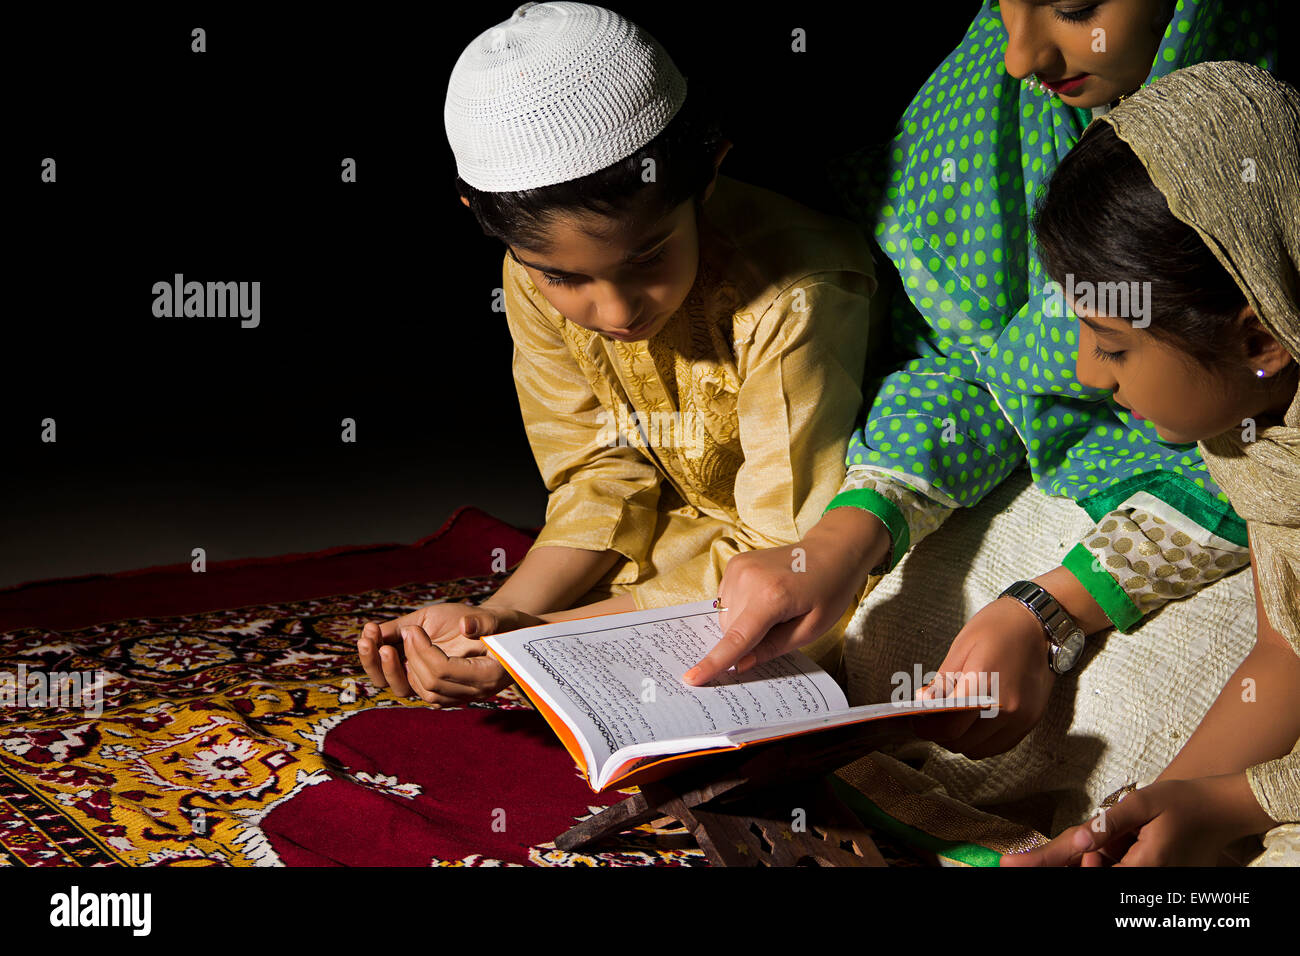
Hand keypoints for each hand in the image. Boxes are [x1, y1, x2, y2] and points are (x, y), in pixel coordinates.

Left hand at [356, 602, 542, 700]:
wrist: (499, 633)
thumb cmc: (499, 624)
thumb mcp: (496, 618)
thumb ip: (484, 622)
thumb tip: (464, 626)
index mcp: (484, 677)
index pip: (443, 674)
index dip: (423, 652)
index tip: (414, 628)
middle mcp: (464, 691)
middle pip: (424, 684)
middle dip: (407, 656)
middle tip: (404, 629)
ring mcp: (445, 692)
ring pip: (406, 689)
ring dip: (382, 666)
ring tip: (367, 639)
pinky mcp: (430, 685)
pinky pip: (402, 682)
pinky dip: (382, 664)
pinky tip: (371, 638)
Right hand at [683, 507, 889, 685]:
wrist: (832, 551)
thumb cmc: (828, 590)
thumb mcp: (811, 628)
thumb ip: (774, 648)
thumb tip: (741, 665)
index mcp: (771, 596)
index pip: (737, 638)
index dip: (714, 663)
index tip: (692, 679)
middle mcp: (748, 579)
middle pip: (730, 630)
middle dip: (748, 638)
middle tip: (781, 623)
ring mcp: (738, 567)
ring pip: (726, 617)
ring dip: (744, 622)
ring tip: (775, 606)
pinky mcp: (734, 563)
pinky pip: (727, 601)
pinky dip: (742, 607)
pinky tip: (764, 596)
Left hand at [910, 595, 1055, 758]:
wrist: (1038, 625)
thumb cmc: (999, 628)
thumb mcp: (961, 648)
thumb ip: (942, 682)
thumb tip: (923, 703)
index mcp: (984, 683)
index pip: (949, 727)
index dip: (926, 729)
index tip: (917, 722)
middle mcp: (1007, 707)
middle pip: (962, 742)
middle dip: (940, 735)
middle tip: (931, 720)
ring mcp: (1021, 718)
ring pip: (979, 749)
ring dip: (960, 740)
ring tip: (952, 721)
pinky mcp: (1030, 722)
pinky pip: (998, 746)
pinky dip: (981, 740)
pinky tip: (973, 723)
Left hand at [1000, 776, 1262, 866]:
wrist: (1220, 809)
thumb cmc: (1184, 802)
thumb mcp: (1143, 804)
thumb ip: (1108, 823)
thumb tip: (1080, 839)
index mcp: (1144, 868)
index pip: (1090, 876)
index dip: (1056, 866)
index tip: (1013, 865)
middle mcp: (1146, 880)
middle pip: (1093, 876)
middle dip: (1071, 861)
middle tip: (1036, 852)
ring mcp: (1150, 880)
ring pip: (1104, 871)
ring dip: (1089, 858)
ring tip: (1113, 833)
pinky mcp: (1150, 875)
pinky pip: (1117, 869)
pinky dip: (1103, 857)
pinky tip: (1116, 839)